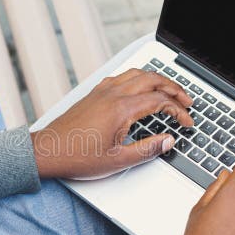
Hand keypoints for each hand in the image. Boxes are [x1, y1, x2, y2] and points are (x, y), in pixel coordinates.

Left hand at [31, 68, 193, 178]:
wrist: (47, 151)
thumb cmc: (76, 156)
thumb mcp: (117, 160)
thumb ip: (147, 149)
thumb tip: (167, 141)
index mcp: (121, 109)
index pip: (160, 101)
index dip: (178, 111)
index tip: (186, 122)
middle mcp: (112, 94)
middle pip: (152, 79)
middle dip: (174, 88)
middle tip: (186, 101)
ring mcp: (102, 91)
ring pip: (137, 73)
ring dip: (157, 79)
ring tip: (169, 90)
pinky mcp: (94, 93)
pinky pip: (121, 77)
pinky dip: (138, 78)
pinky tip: (140, 87)